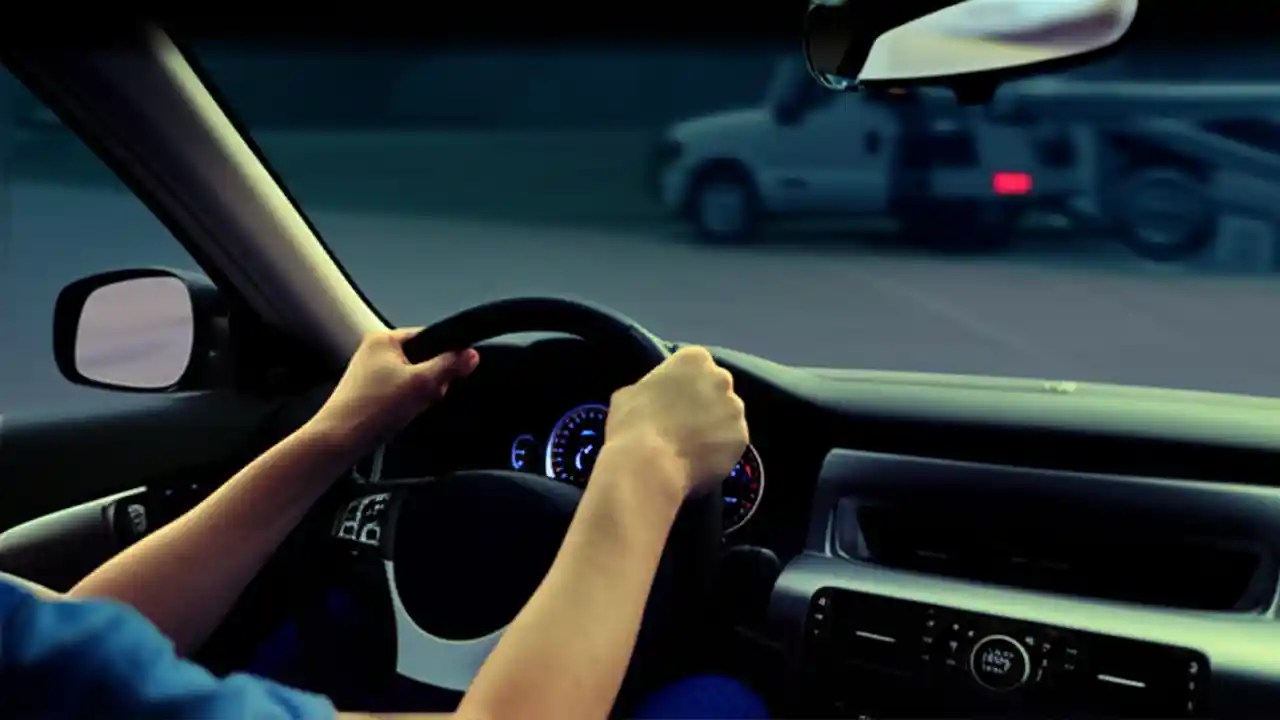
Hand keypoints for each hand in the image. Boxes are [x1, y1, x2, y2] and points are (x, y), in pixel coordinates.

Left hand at [309, 328, 479, 451]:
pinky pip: (401, 392)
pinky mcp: (369, 392)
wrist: (338, 440)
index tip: (451, 375)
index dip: (446, 356)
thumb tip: (472, 354)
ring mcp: (370, 372)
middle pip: (424, 359)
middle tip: (425, 396)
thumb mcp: (421, 384)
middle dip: (431, 380)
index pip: (430, 337)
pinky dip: (407, 403)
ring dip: (420, 394)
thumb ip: (449, 366)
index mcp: (385, 338)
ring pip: (414, 378)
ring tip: (409, 408)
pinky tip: (400, 415)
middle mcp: (375, 350)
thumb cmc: (375, 407)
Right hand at [604, 346, 747, 497]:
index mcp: (694, 359)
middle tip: (685, 424)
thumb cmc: (632, 423)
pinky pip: (731, 442)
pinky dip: (720, 451)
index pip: (695, 366)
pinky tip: (701, 462)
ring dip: (715, 427)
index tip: (673, 401)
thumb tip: (651, 398)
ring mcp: (735, 409)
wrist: (649, 464)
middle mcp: (721, 378)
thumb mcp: (629, 394)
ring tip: (693, 447)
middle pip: (716, 388)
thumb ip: (649, 389)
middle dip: (705, 402)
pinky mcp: (742, 438)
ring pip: (727, 416)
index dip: (684, 385)